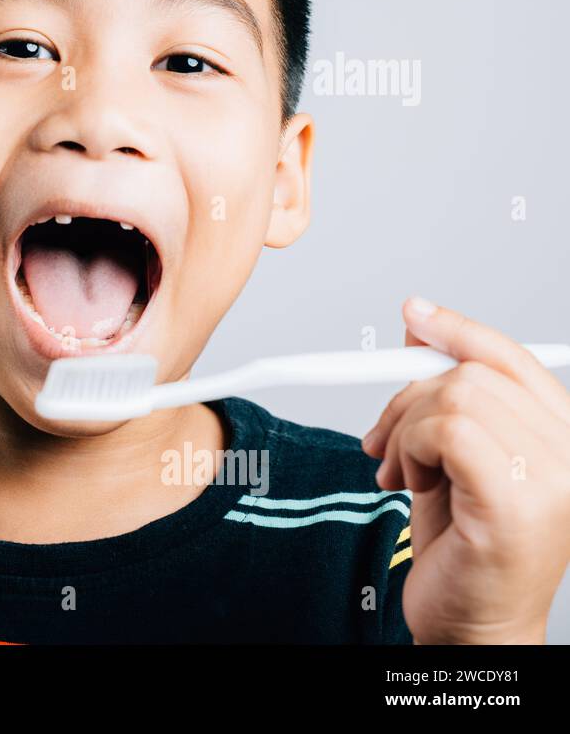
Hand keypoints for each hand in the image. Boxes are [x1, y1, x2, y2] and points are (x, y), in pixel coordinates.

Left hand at [361, 297, 569, 643]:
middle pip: (469, 374)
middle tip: (386, 446)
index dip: (458, 328)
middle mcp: (567, 453)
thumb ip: (445, 396)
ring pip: (451, 398)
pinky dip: (410, 450)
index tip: (414, 313)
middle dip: (407, 401)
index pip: (510, 358)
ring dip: (404, 433)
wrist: (471, 625)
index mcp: (559, 435)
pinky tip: (410, 485)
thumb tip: (421, 329)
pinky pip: (446, 432)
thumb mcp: (448, 456)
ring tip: (402, 474)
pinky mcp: (515, 504)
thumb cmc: (465, 548)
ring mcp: (550, 479)